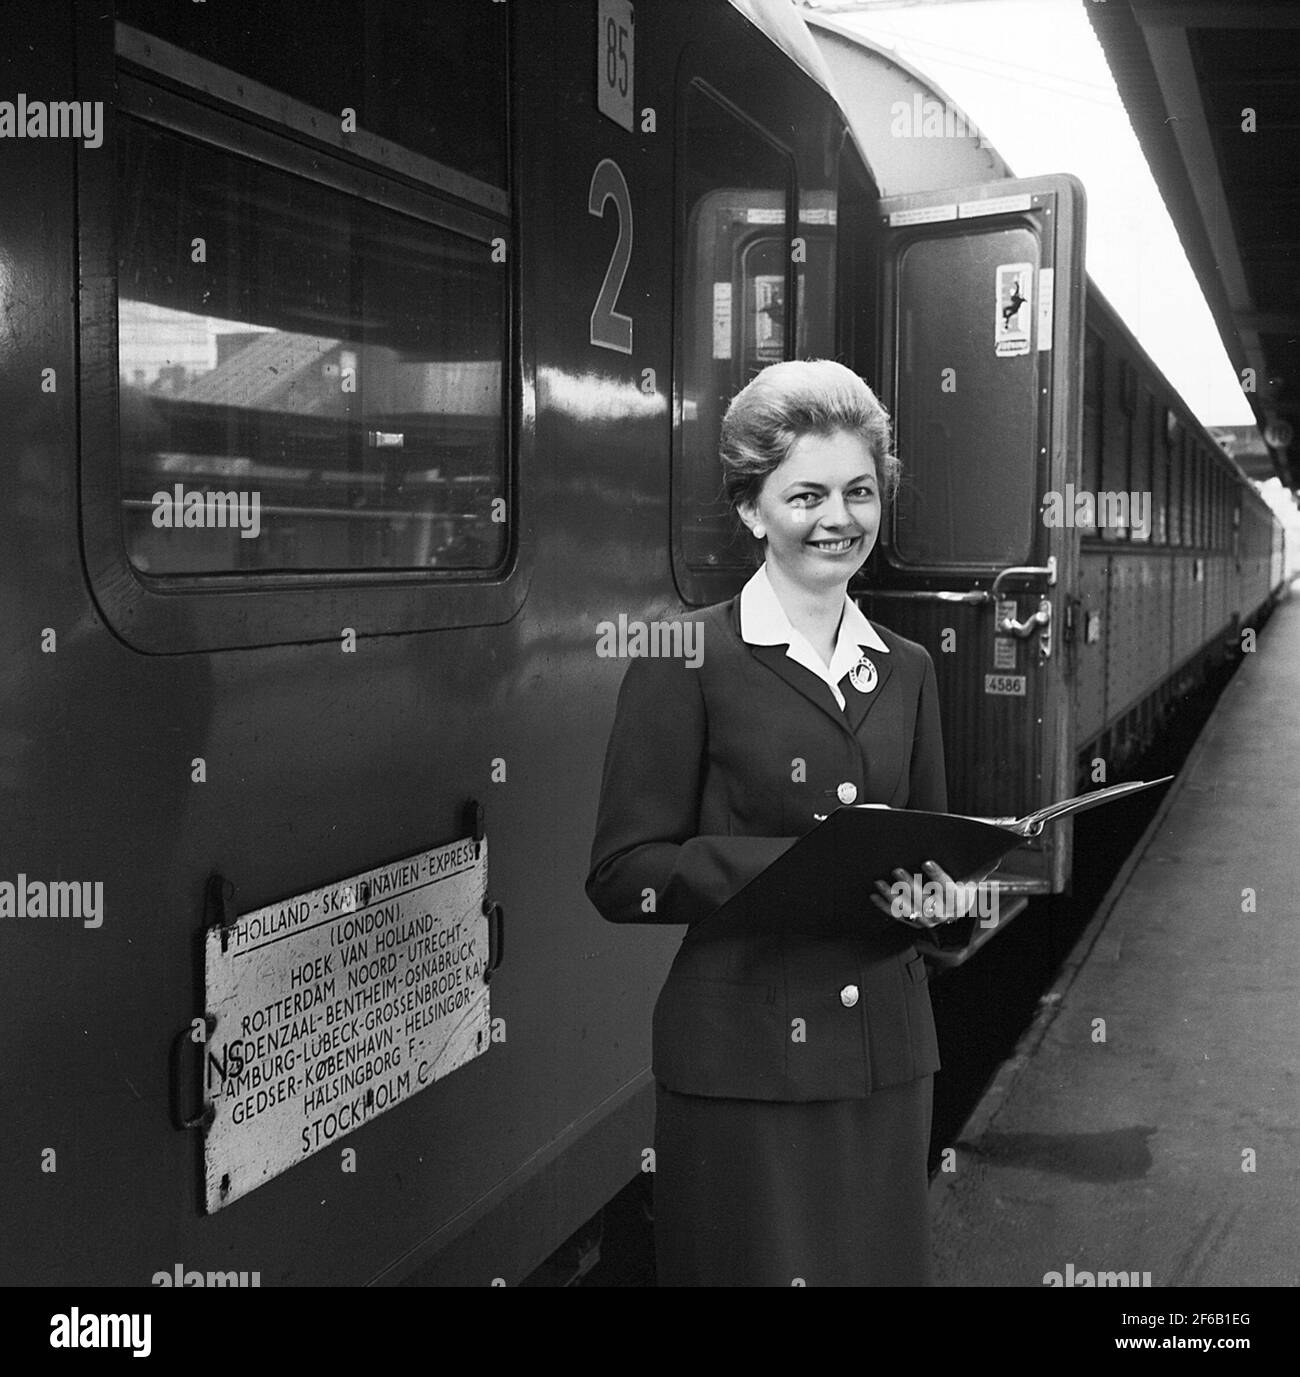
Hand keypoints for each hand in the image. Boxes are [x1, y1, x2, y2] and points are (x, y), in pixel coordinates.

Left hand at [869, 858, 998, 930]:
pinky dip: (884, 906)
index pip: (949, 890)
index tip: (927, 861)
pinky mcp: (912, 921)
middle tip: (897, 869)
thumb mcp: (975, 875)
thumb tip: (996, 853)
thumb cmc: (963, 883)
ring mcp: (926, 920)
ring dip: (893, 896)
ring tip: (880, 882)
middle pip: (925, 901)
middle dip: (910, 885)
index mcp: (960, 901)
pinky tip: (874, 894)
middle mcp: (943, 914)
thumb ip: (982, 865)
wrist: (955, 906)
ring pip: (908, 909)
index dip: (938, 876)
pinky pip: (897, 915)